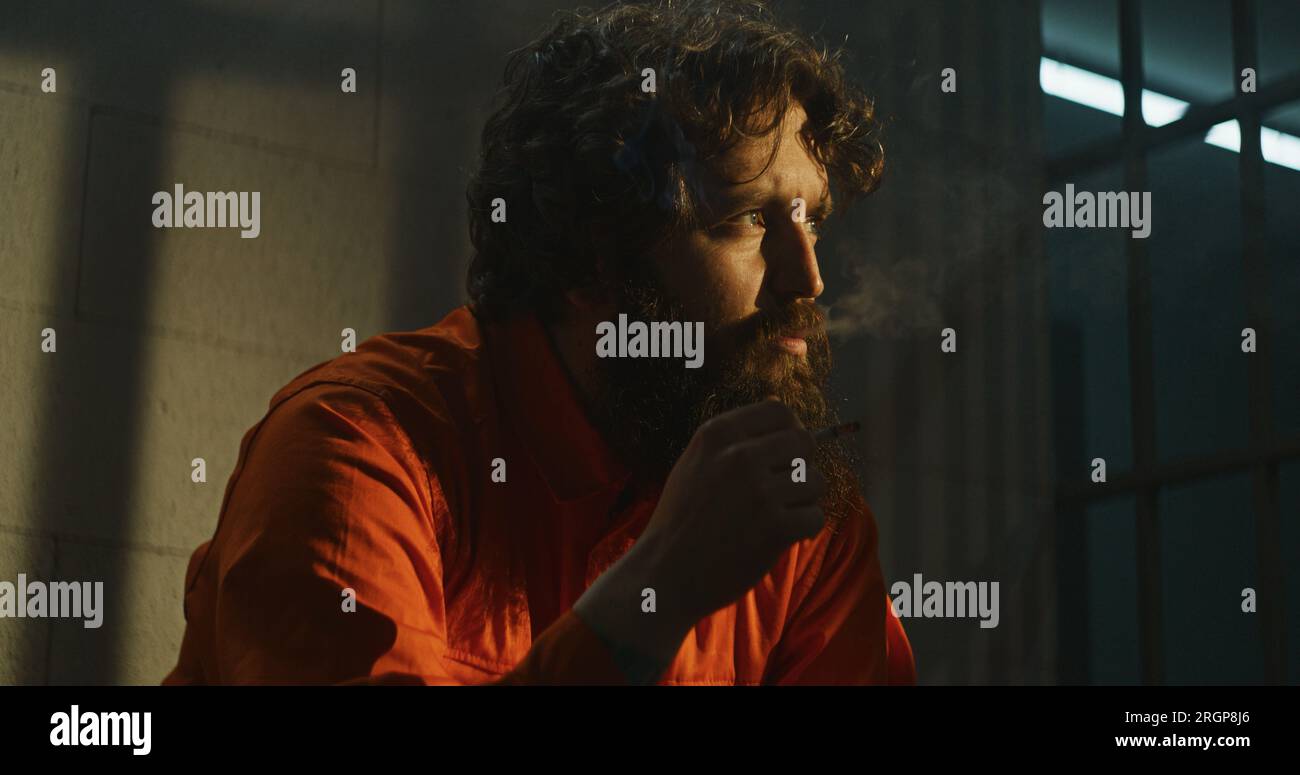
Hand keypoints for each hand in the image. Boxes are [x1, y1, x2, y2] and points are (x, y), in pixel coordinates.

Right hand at [572, 398, 825, 682]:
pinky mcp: (775, 527)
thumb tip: (788, 425)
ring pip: (815, 482)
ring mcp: (758, 491)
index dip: (789, 433)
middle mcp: (738, 456)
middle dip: (801, 466)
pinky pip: (815, 517)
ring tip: (774, 518)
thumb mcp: (694, 464)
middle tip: (783, 492)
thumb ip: (733, 442)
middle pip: (804, 443)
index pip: (779, 412)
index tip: (785, 456)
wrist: (664, 574)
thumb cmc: (681, 521)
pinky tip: (779, 538)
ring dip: (802, 502)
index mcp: (717, 434)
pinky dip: (804, 530)